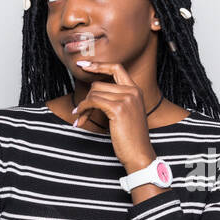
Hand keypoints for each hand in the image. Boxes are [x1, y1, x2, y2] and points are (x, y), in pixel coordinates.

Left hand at [70, 61, 159, 177]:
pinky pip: (92, 101)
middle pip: (99, 84)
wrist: (139, 154)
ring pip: (94, 93)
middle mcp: (132, 91)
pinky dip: (83, 109)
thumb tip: (93, 91)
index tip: (83, 65)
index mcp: (136, 90)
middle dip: (87, 99)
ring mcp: (126, 99)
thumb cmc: (130, 138)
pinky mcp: (118, 109)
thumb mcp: (126, 114)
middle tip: (80, 112)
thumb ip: (116, 99)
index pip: (117, 68)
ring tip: (80, 118)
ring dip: (83, 106)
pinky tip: (79, 119)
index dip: (99, 65)